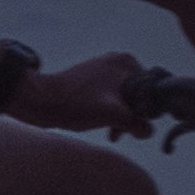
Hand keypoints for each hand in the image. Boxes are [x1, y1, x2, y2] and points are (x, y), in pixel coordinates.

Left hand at [10, 49, 162, 139]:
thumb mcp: (113, 115)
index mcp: (127, 62)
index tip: (135, 127)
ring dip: (121, 118)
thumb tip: (150, 131)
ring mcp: (104, 70)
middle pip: (138, 95)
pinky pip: (112, 98)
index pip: (152, 90)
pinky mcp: (93, 80)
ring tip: (111, 133)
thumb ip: (137, 123)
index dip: (146, 112)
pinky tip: (103, 126)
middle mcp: (118, 61)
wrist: (42, 101)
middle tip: (119, 133)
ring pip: (125, 99)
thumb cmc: (76, 104)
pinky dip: (111, 113)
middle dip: (132, 116)